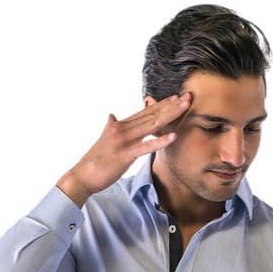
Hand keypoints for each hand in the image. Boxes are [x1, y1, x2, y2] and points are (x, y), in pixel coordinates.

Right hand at [56, 92, 191, 206]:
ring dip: (170, 115)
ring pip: (151, 125)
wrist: (83, 174)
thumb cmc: (96, 159)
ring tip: (185, 107)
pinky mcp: (126, 154)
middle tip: (188, 97)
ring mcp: (124, 140)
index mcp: (120, 125)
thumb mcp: (105, 138)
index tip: (176, 97)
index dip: (162, 104)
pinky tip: (174, 136)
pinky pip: (146, 147)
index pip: (145, 111)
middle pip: (151, 114)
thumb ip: (111, 126)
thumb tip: (111, 115)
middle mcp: (123, 128)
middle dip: (171, 106)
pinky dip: (160, 141)